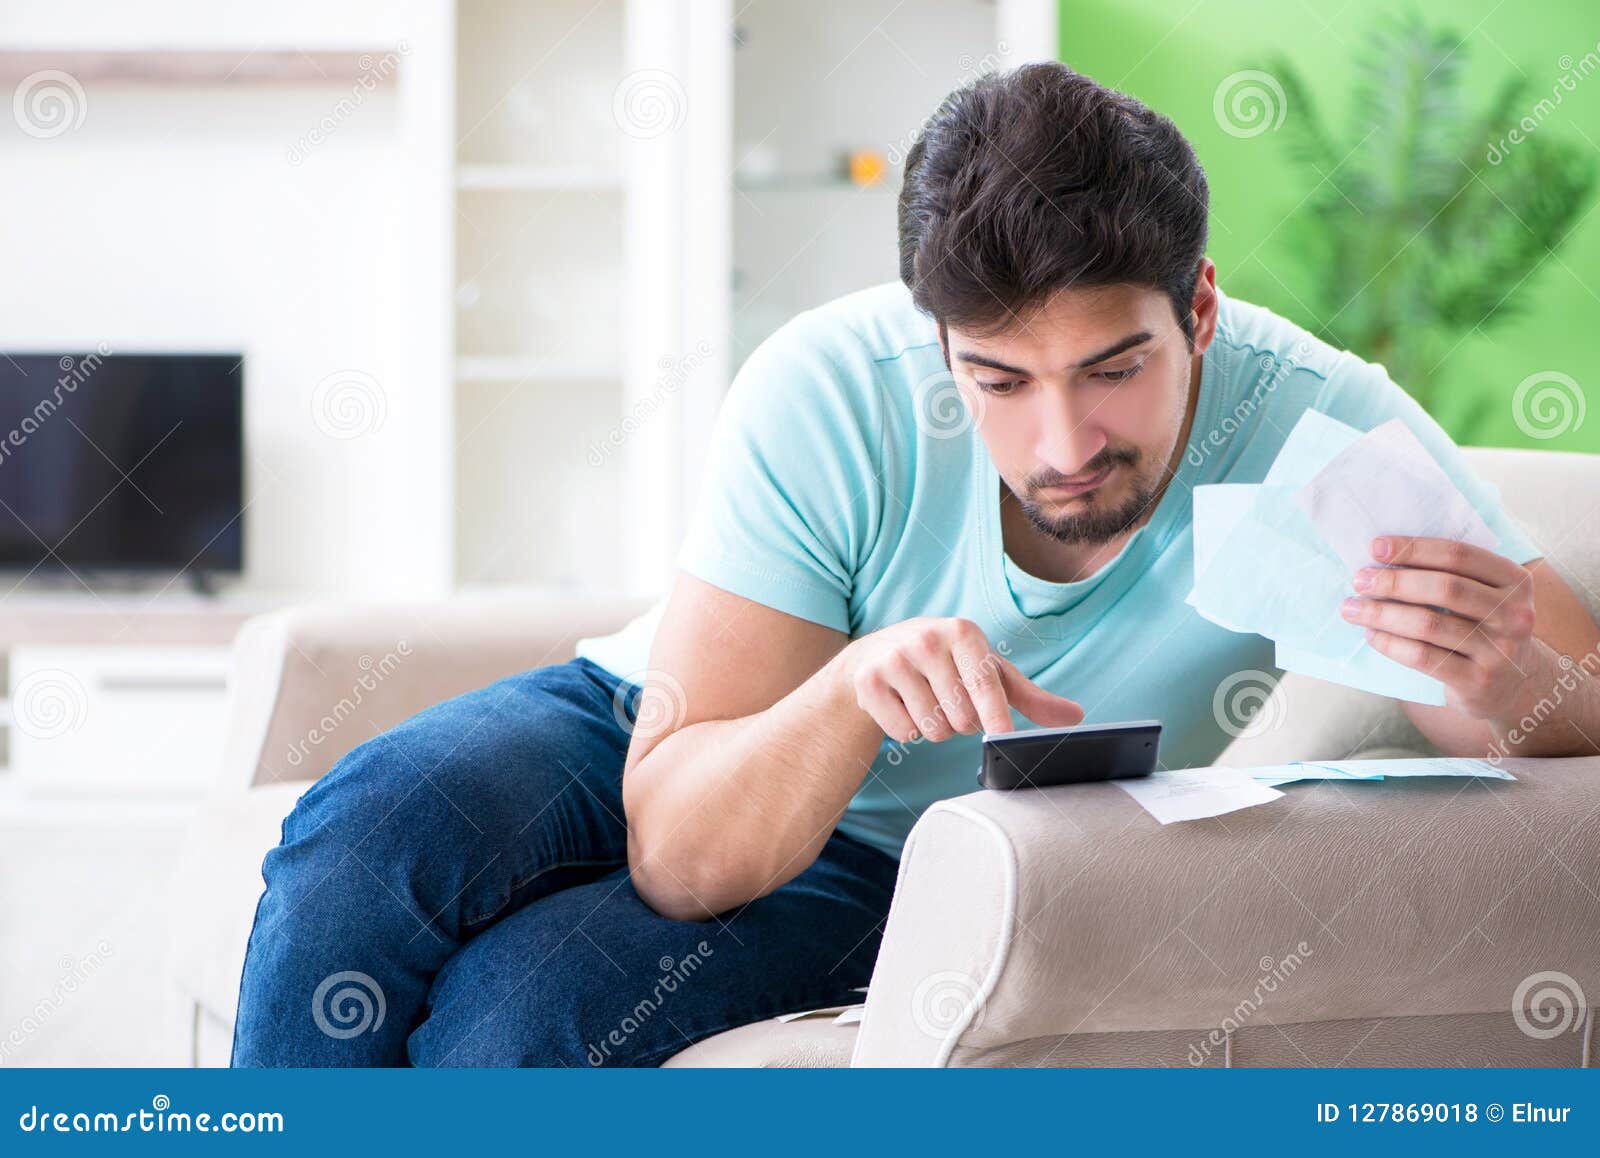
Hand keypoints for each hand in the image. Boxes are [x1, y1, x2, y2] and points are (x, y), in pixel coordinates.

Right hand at [837, 617, 1083, 742]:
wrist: (875, 655)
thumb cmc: (945, 664)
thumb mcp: (986, 671)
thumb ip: (1029, 697)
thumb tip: (1075, 717)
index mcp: (962, 631)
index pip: (985, 683)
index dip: (996, 715)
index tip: (1004, 736)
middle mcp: (926, 639)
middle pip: (961, 716)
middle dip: (962, 722)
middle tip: (950, 701)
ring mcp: (894, 659)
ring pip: (932, 728)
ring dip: (936, 728)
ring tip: (927, 702)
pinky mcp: (868, 682)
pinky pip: (904, 732)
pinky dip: (908, 731)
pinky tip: (903, 705)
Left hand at [1339, 535, 1537, 718]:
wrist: (1513, 685)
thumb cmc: (1482, 628)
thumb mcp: (1483, 597)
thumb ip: (1450, 575)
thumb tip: (1384, 557)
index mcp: (1515, 581)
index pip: (1460, 555)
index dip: (1414, 548)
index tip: (1376, 547)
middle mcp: (1514, 614)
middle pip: (1444, 588)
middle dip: (1394, 581)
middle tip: (1359, 580)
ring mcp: (1499, 651)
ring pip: (1429, 624)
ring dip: (1382, 613)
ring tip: (1352, 608)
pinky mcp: (1477, 681)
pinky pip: (1423, 657)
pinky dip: (1390, 643)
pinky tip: (1371, 634)